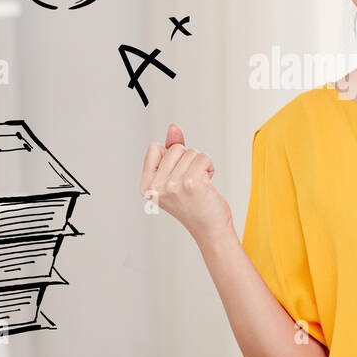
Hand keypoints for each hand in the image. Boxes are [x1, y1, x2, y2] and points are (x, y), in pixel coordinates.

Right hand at [140, 123, 233, 244]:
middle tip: (190, 184)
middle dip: (188, 160)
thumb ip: (171, 150)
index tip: (176, 178)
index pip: (155, 147)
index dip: (171, 157)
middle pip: (175, 148)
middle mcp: (156, 186)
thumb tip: (173, 127)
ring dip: (200, 165)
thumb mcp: (175, 176)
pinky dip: (210, 168)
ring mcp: (173, 185)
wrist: (210, 229)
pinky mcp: (191, 183)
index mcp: (146, 185)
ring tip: (199, 185)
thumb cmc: (194, 204)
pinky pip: (204, 158)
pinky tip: (206, 185)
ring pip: (191, 152)